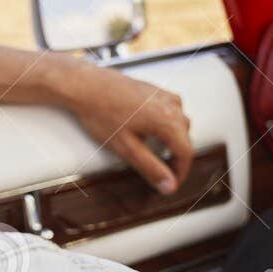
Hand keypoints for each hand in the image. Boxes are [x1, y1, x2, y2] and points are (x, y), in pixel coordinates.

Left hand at [63, 63, 192, 194]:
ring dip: (173, 141)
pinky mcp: (155, 90)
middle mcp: (171, 105)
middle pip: (185, 138)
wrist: (86, 86)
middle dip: (176, 158)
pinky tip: (152, 132)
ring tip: (158, 155)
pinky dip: (167, 126)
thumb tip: (169, 185)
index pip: (186, 152)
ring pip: (180, 124)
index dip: (180, 172)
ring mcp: (164, 95)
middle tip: (162, 173)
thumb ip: (151, 168)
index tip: (170, 183)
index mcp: (168, 120)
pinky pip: (172, 111)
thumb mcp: (127, 148)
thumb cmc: (102, 112)